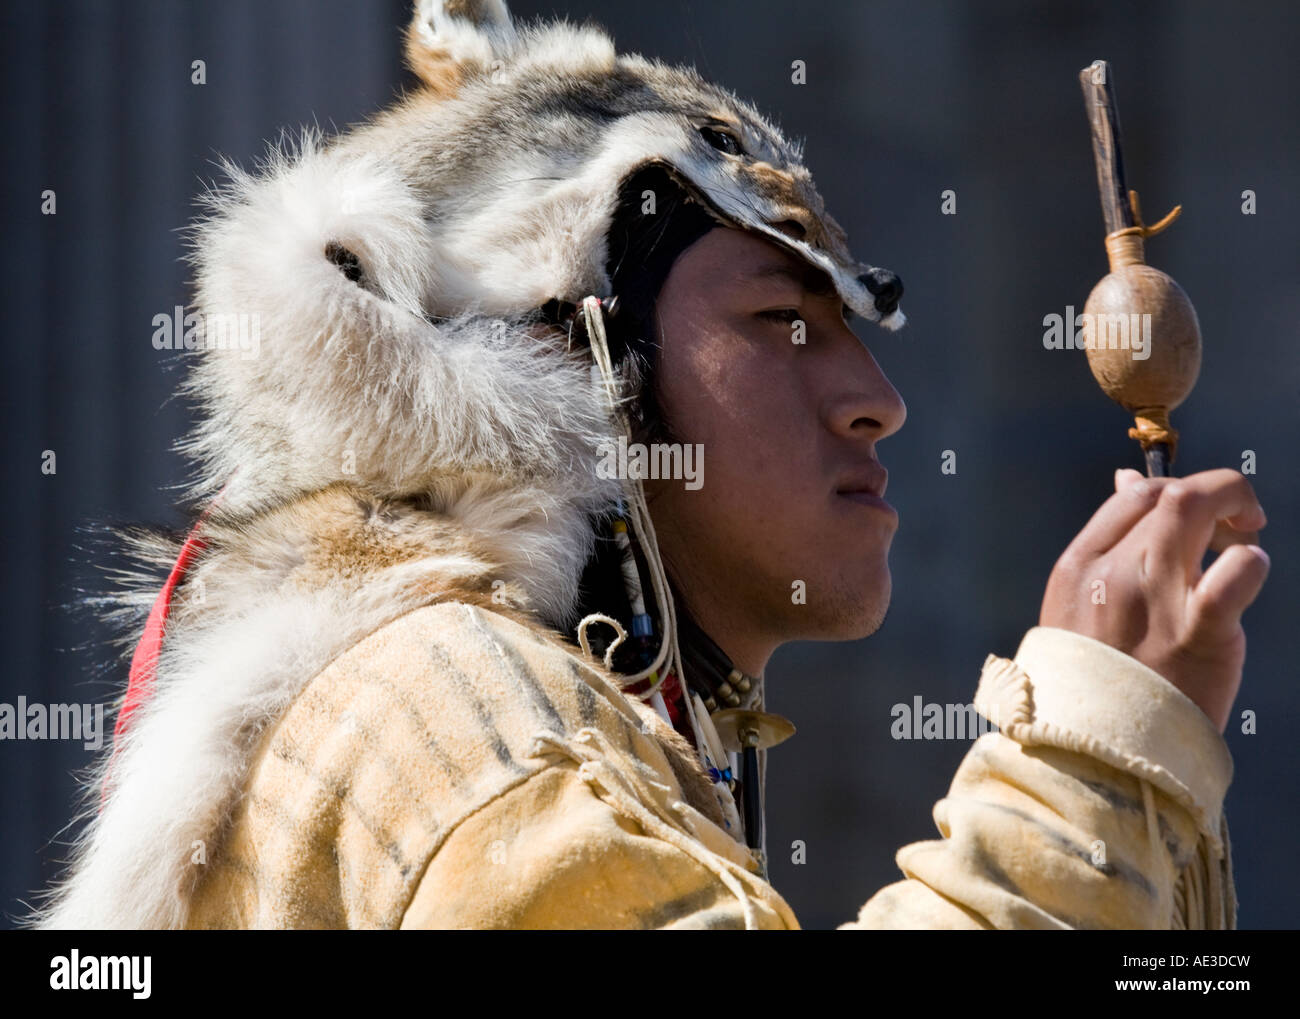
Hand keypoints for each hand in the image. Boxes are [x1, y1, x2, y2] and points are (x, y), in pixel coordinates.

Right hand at [1039, 468, 1269, 732]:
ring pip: (1194, 507)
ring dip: (1235, 510)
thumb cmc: (1096, 683)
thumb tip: (1126, 482)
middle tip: (1236, 524)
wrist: (1100, 752)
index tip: (1197, 518)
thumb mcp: (1079, 608)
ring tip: (1246, 538)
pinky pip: (1236, 570)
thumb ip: (1105, 549)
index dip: (1174, 491)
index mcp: (1077, 568)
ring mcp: (1155, 599)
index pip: (1131, 496)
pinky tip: (1249, 574)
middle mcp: (1113, 573)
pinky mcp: (1199, 632)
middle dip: (1215, 495)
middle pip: (1169, 494)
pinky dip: (1251, 562)